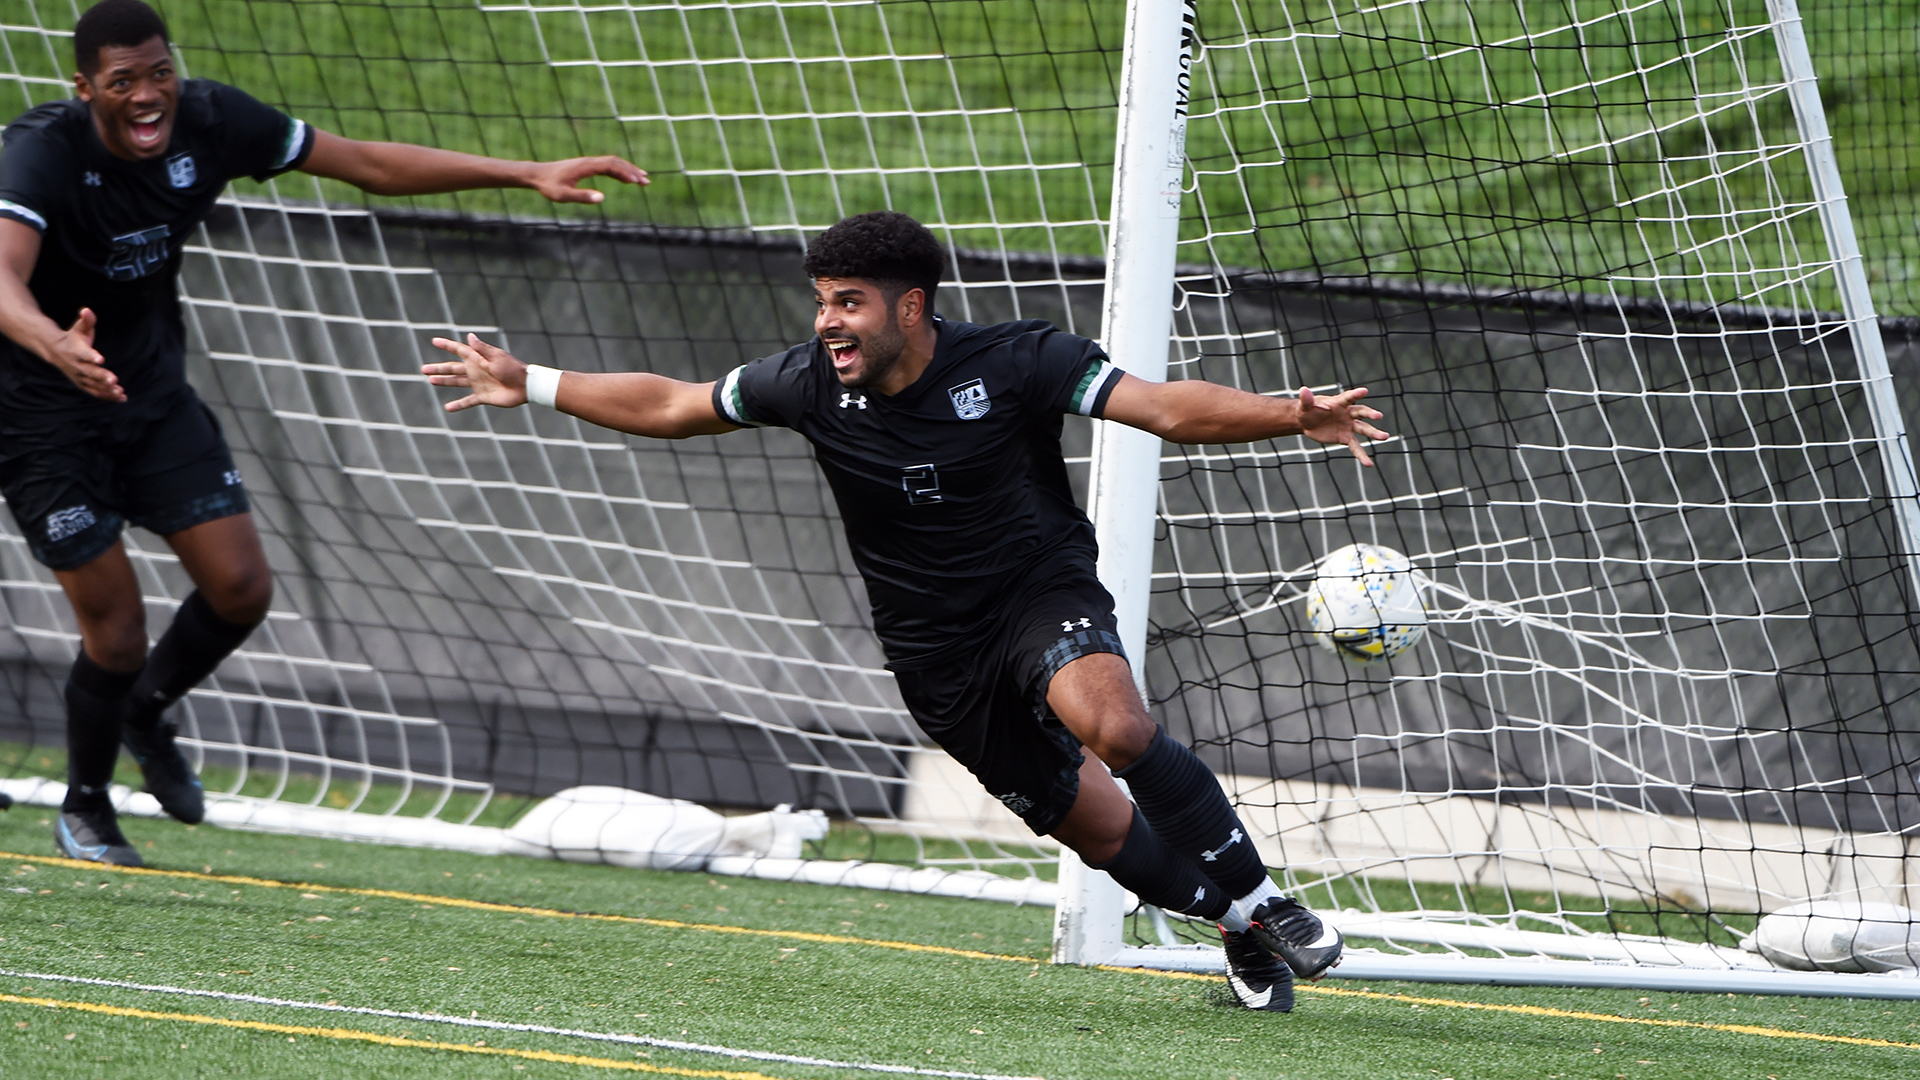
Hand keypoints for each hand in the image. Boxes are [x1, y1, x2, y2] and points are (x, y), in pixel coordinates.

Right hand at [49, 308, 123, 402]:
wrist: (55, 350)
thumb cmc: (73, 337)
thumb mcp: (79, 327)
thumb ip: (86, 320)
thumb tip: (86, 310)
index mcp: (75, 350)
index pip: (83, 353)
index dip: (91, 356)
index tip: (101, 359)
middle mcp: (75, 365)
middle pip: (88, 372)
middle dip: (101, 376)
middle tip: (114, 380)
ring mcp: (78, 376)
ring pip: (92, 385)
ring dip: (106, 389)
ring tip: (120, 392)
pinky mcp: (82, 383)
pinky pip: (95, 392)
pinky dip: (107, 396)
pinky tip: (121, 398)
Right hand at [424, 333, 528, 411]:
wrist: (525, 387)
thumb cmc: (513, 369)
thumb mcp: (496, 357)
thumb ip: (482, 349)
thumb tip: (469, 336)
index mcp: (478, 359)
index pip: (459, 350)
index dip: (447, 345)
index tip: (434, 341)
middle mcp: (475, 370)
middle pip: (452, 368)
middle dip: (438, 368)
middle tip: (423, 369)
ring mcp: (478, 383)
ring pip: (457, 382)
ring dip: (444, 382)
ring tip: (431, 381)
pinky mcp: (483, 396)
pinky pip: (468, 401)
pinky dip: (459, 405)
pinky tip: (448, 408)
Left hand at [525, 156, 648, 204]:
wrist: (537, 174)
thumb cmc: (548, 186)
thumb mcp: (563, 195)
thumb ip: (582, 197)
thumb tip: (602, 198)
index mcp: (586, 166)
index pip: (610, 166)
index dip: (625, 173)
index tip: (636, 182)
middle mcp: (589, 162)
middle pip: (616, 162)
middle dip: (632, 171)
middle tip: (646, 181)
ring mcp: (589, 163)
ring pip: (613, 163)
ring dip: (628, 170)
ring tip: (642, 179)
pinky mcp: (587, 166)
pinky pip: (607, 166)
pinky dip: (619, 171)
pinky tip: (626, 178)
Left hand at [1296, 385, 1387, 465]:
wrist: (1306, 422)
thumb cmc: (1307, 409)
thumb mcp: (1304, 405)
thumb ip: (1306, 399)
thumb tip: (1303, 390)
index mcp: (1338, 403)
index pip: (1348, 398)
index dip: (1355, 394)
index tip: (1364, 391)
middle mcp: (1347, 413)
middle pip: (1360, 412)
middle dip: (1369, 414)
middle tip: (1379, 416)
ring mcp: (1348, 426)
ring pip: (1363, 429)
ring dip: (1373, 433)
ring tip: (1385, 436)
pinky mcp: (1345, 438)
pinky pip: (1355, 447)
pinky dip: (1362, 455)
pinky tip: (1369, 464)